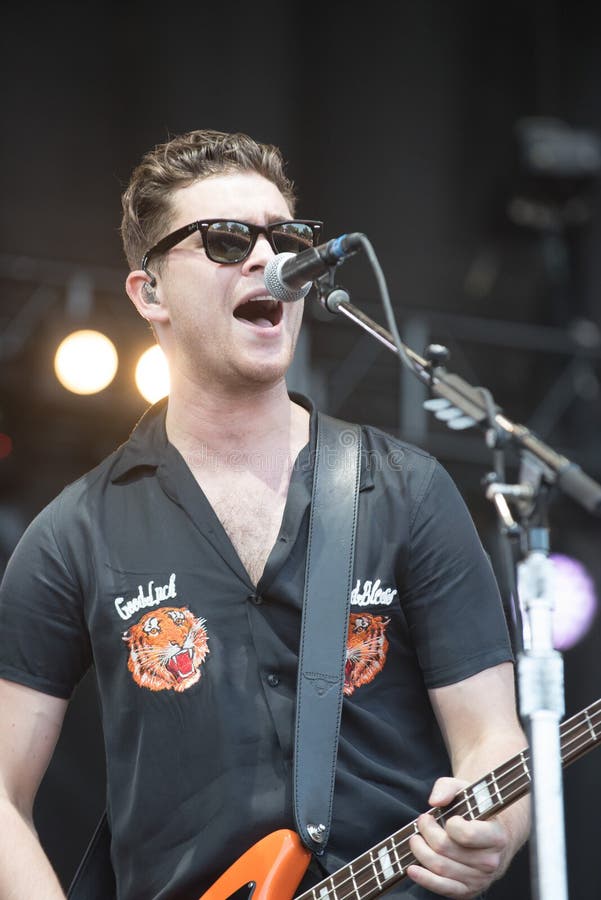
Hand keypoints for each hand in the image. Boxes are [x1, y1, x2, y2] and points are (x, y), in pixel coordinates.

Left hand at [406, 777, 508, 897]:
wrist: (490, 836)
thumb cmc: (475, 810)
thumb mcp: (464, 790)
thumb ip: (447, 788)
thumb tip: (435, 801)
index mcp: (497, 836)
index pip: (466, 834)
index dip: (450, 824)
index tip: (447, 817)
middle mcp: (491, 861)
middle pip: (445, 848)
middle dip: (427, 832)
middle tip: (422, 821)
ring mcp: (479, 879)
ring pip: (440, 866)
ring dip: (420, 850)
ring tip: (416, 838)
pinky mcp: (467, 890)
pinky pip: (443, 888)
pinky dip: (424, 879)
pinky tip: (412, 869)